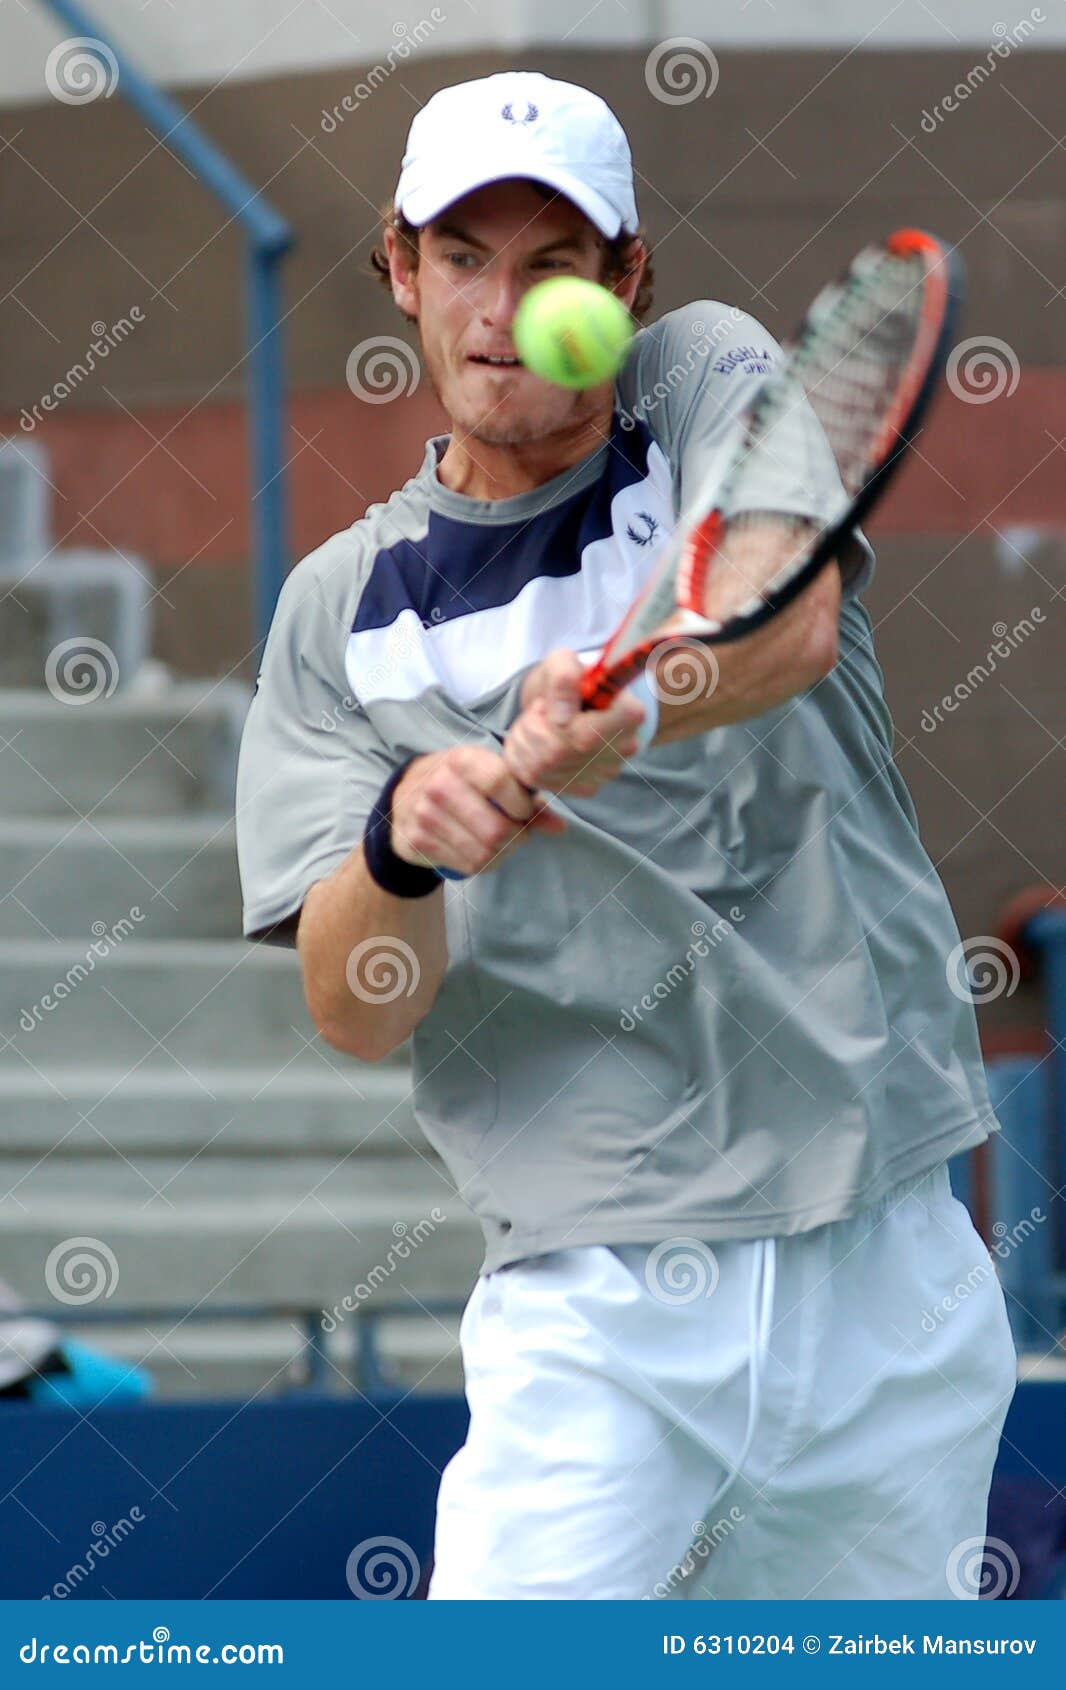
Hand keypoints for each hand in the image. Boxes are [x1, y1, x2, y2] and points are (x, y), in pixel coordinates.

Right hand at [390, 746, 564, 877]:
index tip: (524, 811)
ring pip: (484, 852)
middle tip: (518, 833)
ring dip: (503, 853)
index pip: (500, 783)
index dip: (521, 805)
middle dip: (518, 837)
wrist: (404, 797)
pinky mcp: (417, 842)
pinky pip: (467, 865)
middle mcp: (438, 785)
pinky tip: (483, 850)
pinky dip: (484, 863)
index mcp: (461, 760)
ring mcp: (425, 815)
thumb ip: (526, 798)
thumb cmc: (460, 782)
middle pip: (496, 828)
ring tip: (502, 842)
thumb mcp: (489, 775)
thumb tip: (559, 826)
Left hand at [506, 650, 645, 796]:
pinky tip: (536, 743)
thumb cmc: (568, 680)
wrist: (567, 702)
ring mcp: (605, 772)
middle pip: (556, 752)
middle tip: (537, 711)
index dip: (553, 721)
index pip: (584, 734)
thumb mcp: (562, 661)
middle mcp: (623, 748)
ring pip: (542, 768)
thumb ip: (564, 676)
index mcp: (628, 714)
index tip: (547, 704)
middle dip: (532, 728)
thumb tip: (562, 718)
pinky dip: (525, 758)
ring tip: (535, 724)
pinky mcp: (585, 787)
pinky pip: (537, 780)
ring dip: (525, 741)